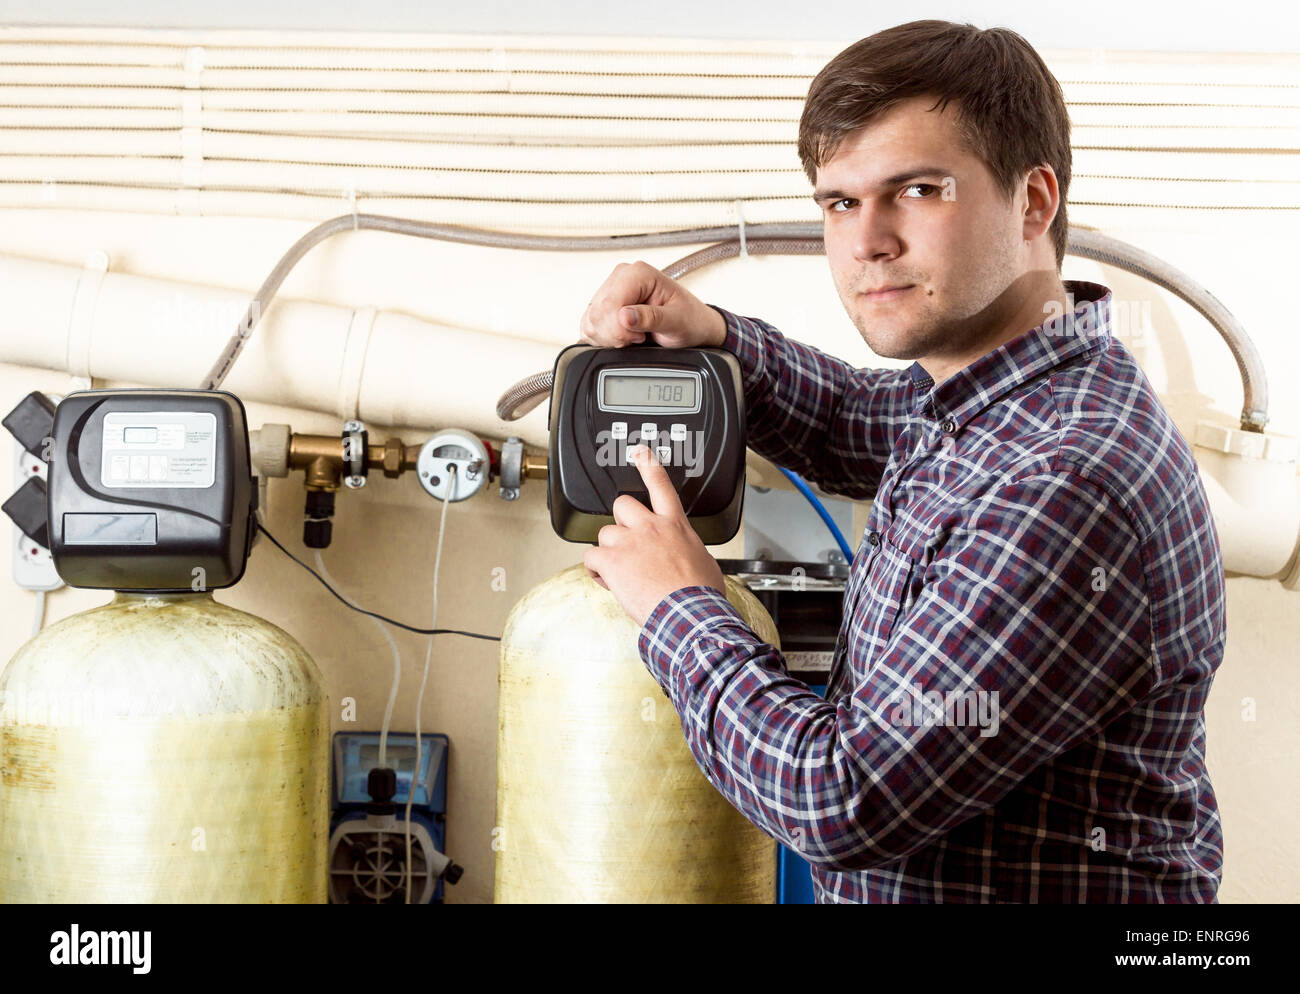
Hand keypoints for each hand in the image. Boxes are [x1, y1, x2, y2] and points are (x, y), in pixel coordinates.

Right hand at [579, 261, 726, 349]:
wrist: (693, 325)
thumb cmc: (690, 319)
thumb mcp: (677, 321)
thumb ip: (652, 318)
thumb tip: (625, 316)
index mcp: (639, 274)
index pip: (609, 304)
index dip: (619, 329)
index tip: (638, 337)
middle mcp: (622, 277)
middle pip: (597, 313)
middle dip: (614, 335)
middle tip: (637, 338)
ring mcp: (611, 290)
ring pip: (590, 321)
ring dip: (609, 338)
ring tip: (633, 336)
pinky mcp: (605, 305)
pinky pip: (589, 325)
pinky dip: (603, 338)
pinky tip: (623, 337)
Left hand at [583, 445, 725, 626]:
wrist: (690, 614)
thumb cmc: (700, 594)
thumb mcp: (703, 560)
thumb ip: (687, 549)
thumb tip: (687, 556)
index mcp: (674, 525)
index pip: (660, 485)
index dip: (648, 465)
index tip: (640, 452)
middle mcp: (650, 528)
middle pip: (622, 505)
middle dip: (621, 521)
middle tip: (627, 542)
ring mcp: (629, 542)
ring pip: (605, 533)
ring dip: (609, 551)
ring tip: (622, 572)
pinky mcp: (612, 560)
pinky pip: (591, 557)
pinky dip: (596, 570)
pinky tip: (608, 580)